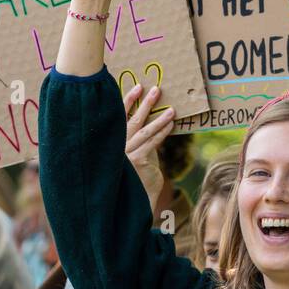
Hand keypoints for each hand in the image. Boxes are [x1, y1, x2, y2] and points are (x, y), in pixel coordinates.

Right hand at [123, 83, 175, 215]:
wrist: (136, 201)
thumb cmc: (140, 176)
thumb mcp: (140, 154)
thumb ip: (144, 140)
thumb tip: (158, 122)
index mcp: (115, 142)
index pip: (121, 117)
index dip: (128, 101)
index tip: (137, 87)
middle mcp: (118, 146)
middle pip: (132, 120)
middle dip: (144, 103)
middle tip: (156, 89)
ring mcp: (126, 154)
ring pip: (145, 131)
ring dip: (159, 118)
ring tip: (172, 108)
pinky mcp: (138, 161)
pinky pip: (153, 143)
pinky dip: (163, 132)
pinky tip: (172, 124)